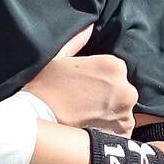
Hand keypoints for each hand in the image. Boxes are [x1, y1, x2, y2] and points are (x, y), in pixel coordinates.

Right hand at [23, 22, 138, 135]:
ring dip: (108, 115)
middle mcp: (126, 90)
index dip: (97, 79)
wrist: (37, 124)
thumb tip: (88, 27)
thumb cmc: (44, 88)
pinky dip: (108, 131)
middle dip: (106, 97)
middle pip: (120, 91)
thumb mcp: (57, 58)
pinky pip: (120, 131)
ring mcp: (126, 115)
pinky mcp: (122, 136)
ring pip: (121, 112)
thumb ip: (77, 41)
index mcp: (114, 66)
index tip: (81, 87)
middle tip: (82, 104)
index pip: (113, 70)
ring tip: (84, 119)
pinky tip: (89, 129)